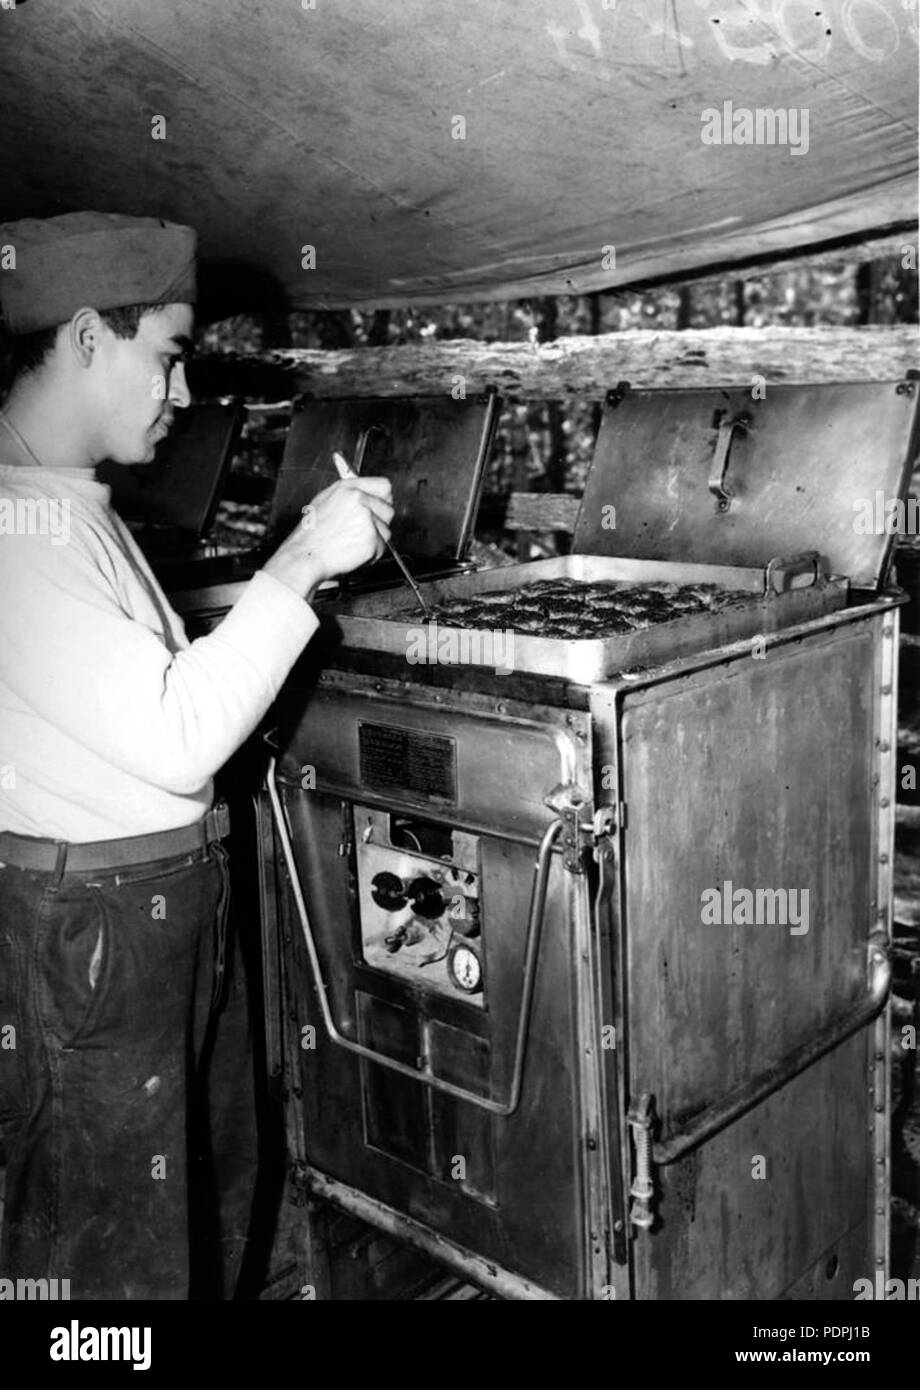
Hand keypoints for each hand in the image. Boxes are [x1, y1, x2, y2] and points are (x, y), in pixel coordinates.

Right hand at [262, 477, 393, 600]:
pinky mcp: (371, 538)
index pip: (384, 486)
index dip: (383, 499)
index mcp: (348, 488)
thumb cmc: (310, 535)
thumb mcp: (324, 502)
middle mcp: (359, 500)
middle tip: (362, 532)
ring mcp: (367, 519)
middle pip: (389, 510)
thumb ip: (348, 496)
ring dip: (375, 541)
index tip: (379, 507)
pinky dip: (371, 555)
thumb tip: (366, 494)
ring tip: (353, 543)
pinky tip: (354, 552)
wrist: (306, 556)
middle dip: (380, 523)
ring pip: (386, 531)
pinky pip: (382, 548)